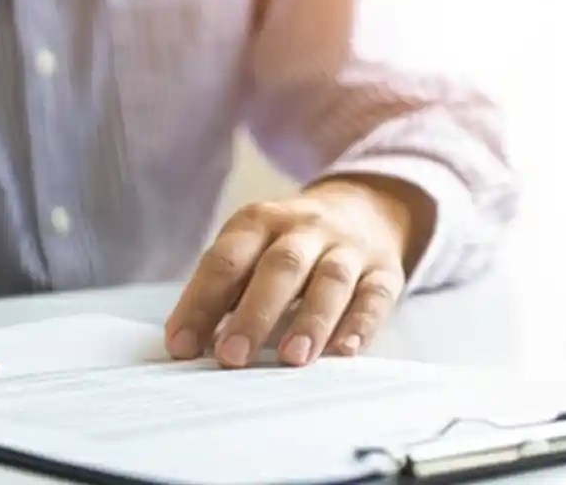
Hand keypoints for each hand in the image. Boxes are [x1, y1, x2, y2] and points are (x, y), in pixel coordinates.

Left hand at [165, 176, 418, 367]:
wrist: (364, 206)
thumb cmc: (289, 244)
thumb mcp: (253, 249)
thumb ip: (224, 292)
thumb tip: (188, 345)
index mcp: (259, 222)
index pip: (226, 260)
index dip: (200, 303)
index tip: (181, 346)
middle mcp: (305, 229)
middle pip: (280, 266)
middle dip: (254, 313)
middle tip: (232, 357)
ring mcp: (347, 249)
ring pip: (331, 280)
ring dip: (311, 319)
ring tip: (291, 358)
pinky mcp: (384, 271)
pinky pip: (376, 295)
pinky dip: (361, 324)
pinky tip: (345, 352)